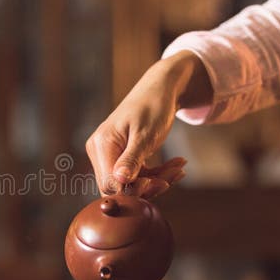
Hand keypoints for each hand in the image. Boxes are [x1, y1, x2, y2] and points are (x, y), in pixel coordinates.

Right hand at [86, 51, 211, 194]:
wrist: (160, 88)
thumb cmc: (153, 106)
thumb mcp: (145, 135)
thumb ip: (131, 160)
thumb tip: (119, 183)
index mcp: (102, 145)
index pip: (110, 183)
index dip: (134, 190)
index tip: (161, 184)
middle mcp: (100, 151)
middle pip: (120, 185)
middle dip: (149, 185)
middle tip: (174, 175)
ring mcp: (110, 154)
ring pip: (131, 182)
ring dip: (157, 179)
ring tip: (180, 168)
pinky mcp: (121, 155)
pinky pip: (137, 174)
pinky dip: (156, 173)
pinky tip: (176, 165)